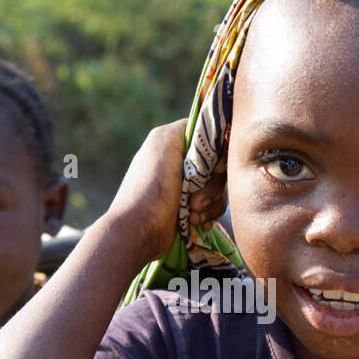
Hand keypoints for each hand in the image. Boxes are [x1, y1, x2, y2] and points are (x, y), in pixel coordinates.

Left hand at [103, 119, 227, 263]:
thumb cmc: (151, 187)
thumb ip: (190, 128)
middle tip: (195, 201)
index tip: (216, 169)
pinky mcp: (189, 208)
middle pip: (219, 166)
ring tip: (192, 215)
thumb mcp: (165, 143)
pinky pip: (213, 206)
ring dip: (210, 204)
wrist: (139, 231)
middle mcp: (180, 161)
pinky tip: (196, 224)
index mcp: (173, 141)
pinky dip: (208, 215)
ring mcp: (185, 186)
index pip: (211, 138)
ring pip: (219, 188)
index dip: (219, 154)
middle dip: (212, 187)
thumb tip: (212, 127)